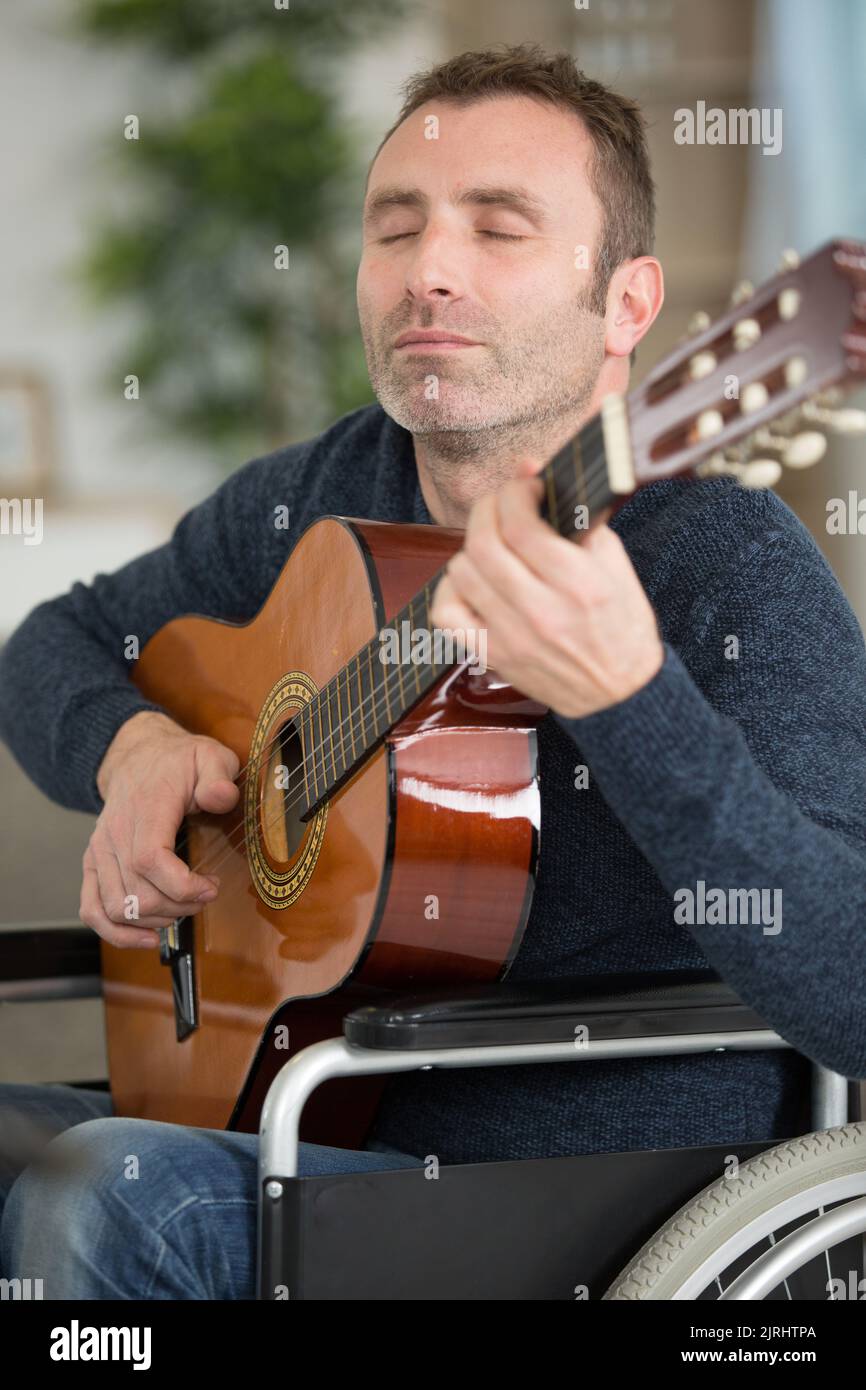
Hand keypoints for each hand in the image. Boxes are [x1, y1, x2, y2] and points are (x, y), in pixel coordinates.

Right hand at [81, 713, 239, 947]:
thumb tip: (220, 797)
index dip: (181, 886)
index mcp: (144, 807)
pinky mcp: (93, 865)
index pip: (149, 859)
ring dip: (155, 920)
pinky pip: (92, 910)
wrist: (138, 758)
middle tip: (205, 896)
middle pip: (136, 892)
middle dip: (178, 906)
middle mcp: (114, 833)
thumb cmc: (178, 763)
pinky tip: (149, 936)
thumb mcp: (209, 756)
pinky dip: (117, 932)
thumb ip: (219, 776)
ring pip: (116, 907)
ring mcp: (100, 851)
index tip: (211, 888)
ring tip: (183, 908)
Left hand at [430, 469, 663, 718]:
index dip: (515, 492)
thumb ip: (573, 514)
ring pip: (461, 570)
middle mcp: (541, 610)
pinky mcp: (492, 655)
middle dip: (488, 508)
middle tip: (503, 505)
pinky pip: (445, 613)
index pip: (521, 523)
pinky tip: (473, 582)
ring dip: (473, 546)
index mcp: (578, 582)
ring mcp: (511, 636)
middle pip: (484, 542)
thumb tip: (529, 468)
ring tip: (495, 545)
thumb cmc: (621, 623)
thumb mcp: (613, 562)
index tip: (526, 489)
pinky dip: (452, 588)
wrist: (619, 694)